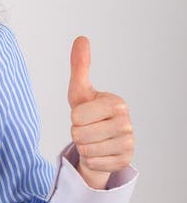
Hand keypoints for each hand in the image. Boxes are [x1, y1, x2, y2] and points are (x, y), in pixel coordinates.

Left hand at [68, 36, 134, 189]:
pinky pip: (94, 164)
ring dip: (84, 148)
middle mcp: (126, 123)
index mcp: (117, 103)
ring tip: (92, 141)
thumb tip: (81, 39)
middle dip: (77, 135)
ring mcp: (128, 143)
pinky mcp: (124, 161)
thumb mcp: (80, 92)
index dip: (75, 119)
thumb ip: (80, 67)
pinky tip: (99, 153)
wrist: (99, 142)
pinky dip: (91, 161)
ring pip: (86, 151)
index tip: (84, 116)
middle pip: (80, 135)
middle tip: (87, 130)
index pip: (77, 116)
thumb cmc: (88, 114)